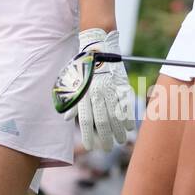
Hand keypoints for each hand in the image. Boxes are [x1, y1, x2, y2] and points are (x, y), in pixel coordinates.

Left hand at [76, 30, 133, 150]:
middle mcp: (97, 92)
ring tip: (121, 141)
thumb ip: (71, 100)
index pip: (85, 119)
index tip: (91, 147)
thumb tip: (65, 118)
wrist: (98, 47)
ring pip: (116, 115)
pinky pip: (126, 104)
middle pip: (102, 121)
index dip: (88, 135)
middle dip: (106, 137)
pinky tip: (129, 127)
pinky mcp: (122, 85)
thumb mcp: (72, 82)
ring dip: (119, 131)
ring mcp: (111, 89)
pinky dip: (128, 117)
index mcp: (83, 93)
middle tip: (108, 147)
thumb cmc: (82, 67)